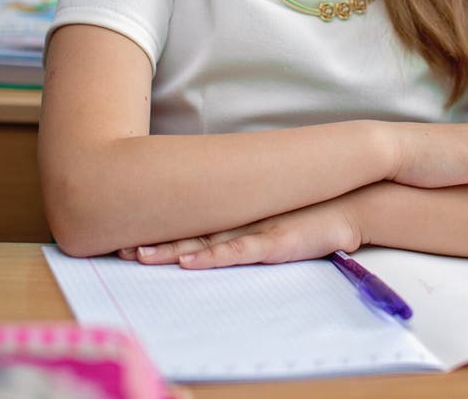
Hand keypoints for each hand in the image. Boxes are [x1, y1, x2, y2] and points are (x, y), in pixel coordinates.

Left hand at [118, 193, 360, 268]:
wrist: (348, 205)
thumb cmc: (310, 210)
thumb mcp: (272, 211)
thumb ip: (246, 216)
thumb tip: (217, 221)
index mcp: (238, 212)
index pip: (191, 221)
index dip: (159, 227)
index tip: (127, 232)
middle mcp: (240, 218)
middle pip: (189, 231)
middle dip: (154, 240)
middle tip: (119, 245)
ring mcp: (256, 229)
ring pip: (205, 242)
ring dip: (172, 251)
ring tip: (139, 256)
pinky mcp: (274, 242)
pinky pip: (238, 252)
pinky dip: (212, 258)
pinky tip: (189, 263)